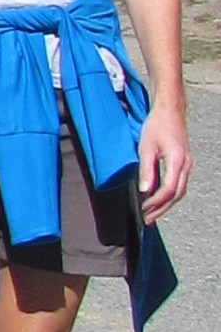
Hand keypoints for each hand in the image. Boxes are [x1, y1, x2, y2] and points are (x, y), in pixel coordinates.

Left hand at [136, 101, 190, 223]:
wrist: (170, 111)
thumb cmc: (157, 126)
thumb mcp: (146, 148)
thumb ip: (146, 170)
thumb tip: (144, 190)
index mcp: (178, 161)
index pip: (169, 189)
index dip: (156, 202)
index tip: (143, 210)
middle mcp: (186, 165)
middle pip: (176, 195)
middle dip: (161, 209)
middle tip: (147, 220)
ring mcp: (187, 165)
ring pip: (179, 191)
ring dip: (165, 204)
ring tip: (151, 214)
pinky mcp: (184, 163)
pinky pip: (179, 184)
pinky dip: (169, 195)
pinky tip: (158, 199)